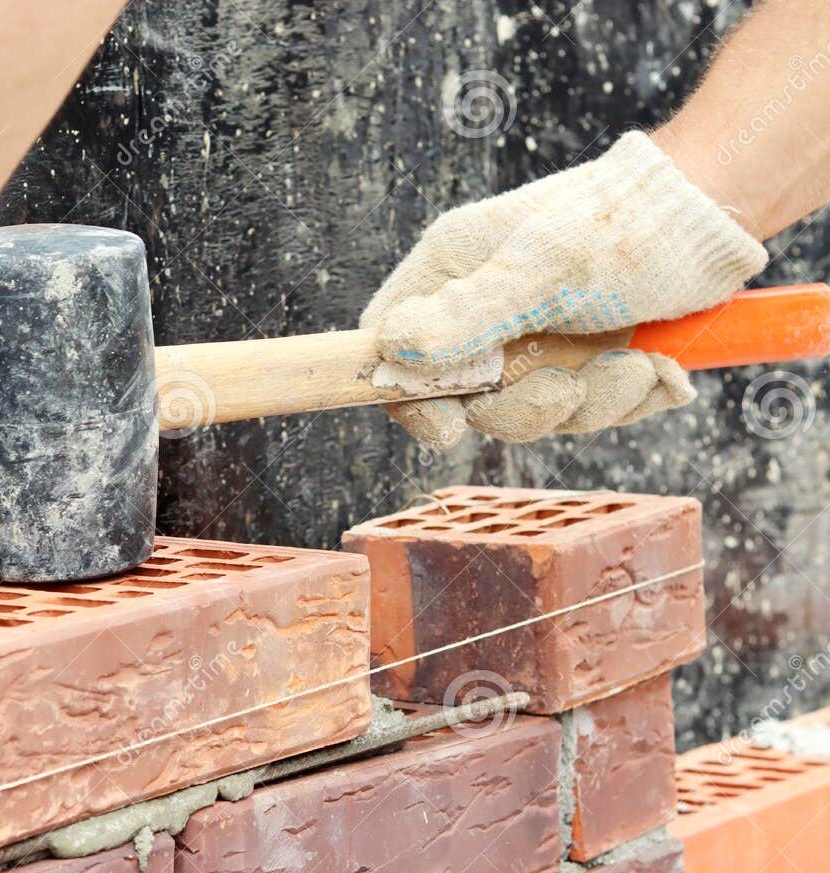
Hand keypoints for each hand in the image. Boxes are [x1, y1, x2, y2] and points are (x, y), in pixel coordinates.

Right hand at [363, 132, 766, 448]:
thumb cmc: (624, 221)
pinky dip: (630, 397)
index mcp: (451, 275)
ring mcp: (537, 339)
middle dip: (527, 408)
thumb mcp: (544, 268)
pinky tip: (662, 366)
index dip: (407, 396)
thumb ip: (470, 313)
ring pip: (537, 412)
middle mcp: (484, 312)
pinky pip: (591, 408)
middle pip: (468, 400)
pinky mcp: (587, 357)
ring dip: (596, 400)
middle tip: (571, 385)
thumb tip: (396, 350)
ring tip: (641, 363)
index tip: (449, 426)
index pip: (392, 347)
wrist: (717, 209)